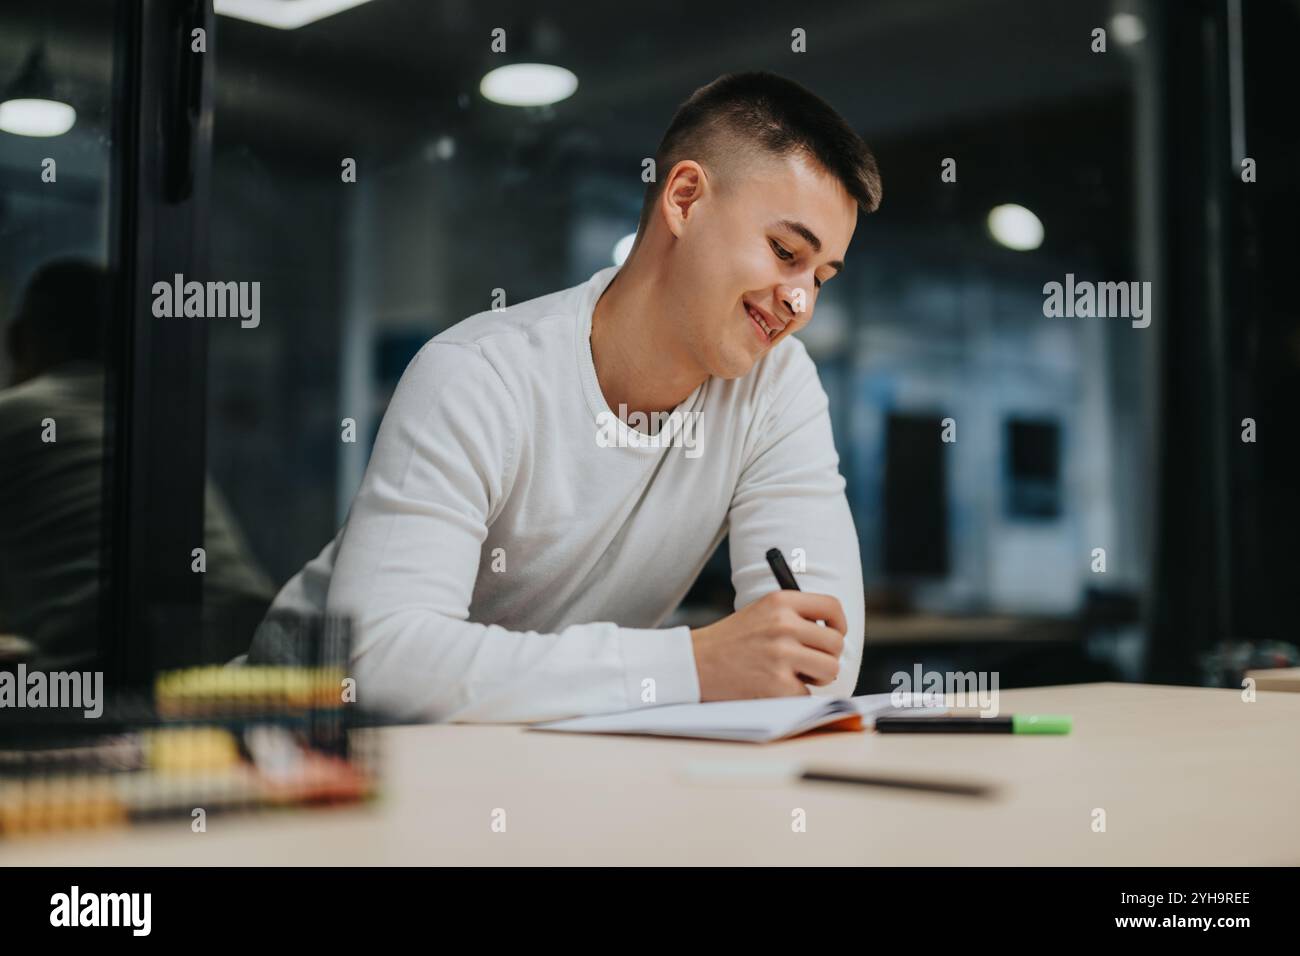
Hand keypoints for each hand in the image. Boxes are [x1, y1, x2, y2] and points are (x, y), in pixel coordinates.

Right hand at [689, 590, 846, 700]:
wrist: (696, 663)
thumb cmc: (732, 640)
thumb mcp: (761, 611)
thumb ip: (795, 616)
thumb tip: (835, 634)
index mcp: (781, 601)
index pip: (831, 607)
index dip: (839, 624)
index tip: (834, 634)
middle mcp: (783, 625)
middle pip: (836, 643)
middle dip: (827, 656)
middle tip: (808, 662)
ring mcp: (781, 655)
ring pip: (830, 669)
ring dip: (817, 677)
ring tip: (794, 674)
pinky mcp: (777, 684)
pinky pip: (808, 693)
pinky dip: (795, 695)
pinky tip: (775, 687)